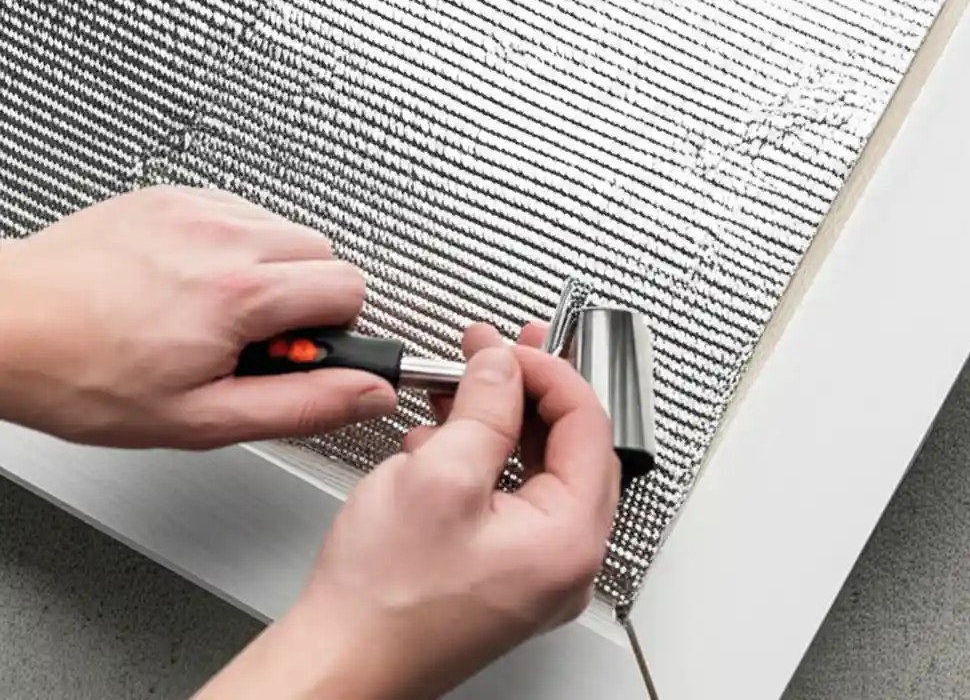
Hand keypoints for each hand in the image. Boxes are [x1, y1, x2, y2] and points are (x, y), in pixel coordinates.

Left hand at [0, 186, 396, 447]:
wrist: (2, 328)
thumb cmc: (84, 375)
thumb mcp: (203, 418)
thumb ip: (302, 404)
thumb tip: (367, 392)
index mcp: (238, 294)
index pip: (349, 288)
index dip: (334, 331)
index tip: (295, 355)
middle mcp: (221, 237)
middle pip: (324, 253)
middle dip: (306, 300)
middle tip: (255, 339)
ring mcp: (193, 209)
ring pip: (284, 229)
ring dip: (272, 272)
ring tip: (218, 312)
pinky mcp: (169, 195)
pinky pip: (239, 212)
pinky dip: (235, 248)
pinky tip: (194, 284)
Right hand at [197, 324, 620, 698]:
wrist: (340, 665)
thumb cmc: (382, 603)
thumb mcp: (437, 476)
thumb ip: (485, 408)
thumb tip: (504, 366)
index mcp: (569, 539)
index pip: (588, 426)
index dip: (549, 371)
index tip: (513, 345)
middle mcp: (565, 562)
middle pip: (570, 448)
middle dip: (528, 391)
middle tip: (499, 352)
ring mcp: (535, 573)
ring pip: (537, 472)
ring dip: (500, 422)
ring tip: (461, 389)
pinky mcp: (502, 577)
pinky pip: (510, 502)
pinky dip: (482, 462)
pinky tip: (441, 442)